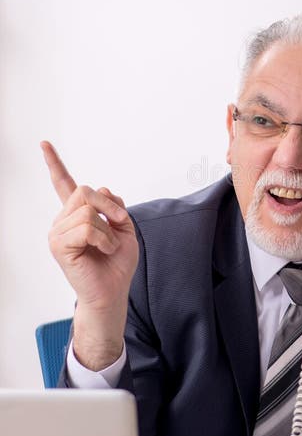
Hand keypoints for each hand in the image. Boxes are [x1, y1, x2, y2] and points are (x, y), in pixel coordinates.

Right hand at [41, 140, 138, 369]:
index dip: (54, 163)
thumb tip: (102, 191)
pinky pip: (87, 227)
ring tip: (107, 247)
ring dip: (108, 230)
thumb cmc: (116, 263)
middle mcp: (63, 220)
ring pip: (88, 210)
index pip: (63, 184)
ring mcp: (58, 232)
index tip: (44, 144)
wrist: (113, 291)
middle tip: (119, 228)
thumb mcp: (124, 227)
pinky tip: (103, 251)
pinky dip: (103, 238)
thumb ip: (114, 205)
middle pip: (86, 191)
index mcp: (77, 214)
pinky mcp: (59, 245)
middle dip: (110, 208)